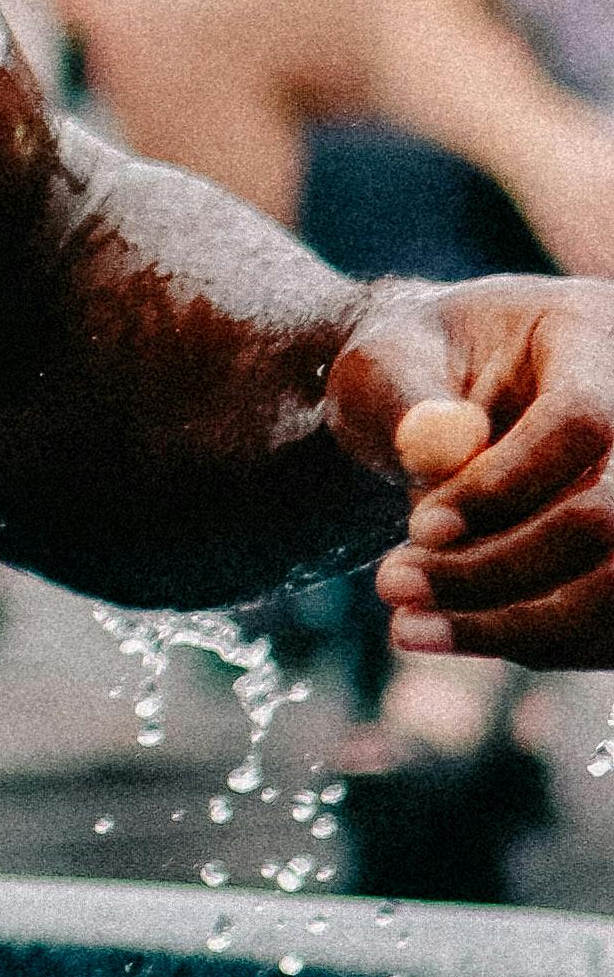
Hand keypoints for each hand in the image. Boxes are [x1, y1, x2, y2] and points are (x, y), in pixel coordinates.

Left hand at [332, 279, 613, 662]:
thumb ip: (406, 399)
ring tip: (407, 624)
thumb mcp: (385, 360)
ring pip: (613, 590)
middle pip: (610, 520)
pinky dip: (531, 639)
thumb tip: (444, 457)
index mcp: (591, 337)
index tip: (421, 528)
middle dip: (499, 569)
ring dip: (512, 622)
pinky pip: (604, 626)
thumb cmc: (414, 367)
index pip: (583, 422)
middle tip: (393, 586)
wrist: (443, 393)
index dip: (506, 485)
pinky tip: (450, 628)